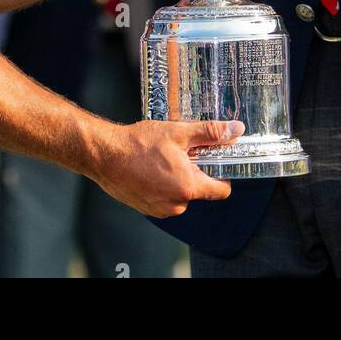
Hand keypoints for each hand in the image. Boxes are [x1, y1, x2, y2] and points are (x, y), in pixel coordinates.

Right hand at [89, 119, 240, 216]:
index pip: (221, 190)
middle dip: (194, 172)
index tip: (214, 160)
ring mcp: (161, 210)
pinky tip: (150, 168)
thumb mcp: (178, 132)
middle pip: (199, 190)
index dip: (222, 174)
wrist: (105, 155)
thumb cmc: (138, 144)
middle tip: (180, 152)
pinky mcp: (147, 209)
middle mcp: (177, 205)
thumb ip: (210, 133)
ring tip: (161, 159)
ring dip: (177, 179)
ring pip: (181, 194)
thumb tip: (235, 130)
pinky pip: (165, 198)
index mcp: (188, 187)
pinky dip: (163, 185)